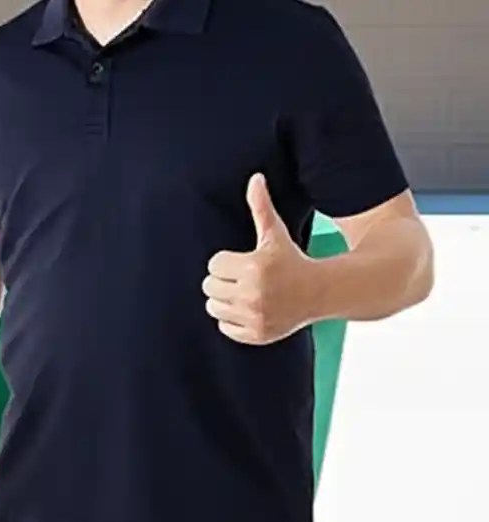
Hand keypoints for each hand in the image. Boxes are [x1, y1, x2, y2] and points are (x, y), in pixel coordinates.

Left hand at [203, 174, 317, 345]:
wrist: (319, 293)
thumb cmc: (291, 260)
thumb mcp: (275, 234)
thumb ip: (261, 207)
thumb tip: (255, 178)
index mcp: (254, 268)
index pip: (213, 265)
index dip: (227, 262)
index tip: (244, 262)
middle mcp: (253, 294)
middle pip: (209, 286)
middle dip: (223, 280)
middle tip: (244, 278)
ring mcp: (254, 317)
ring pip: (213, 307)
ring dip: (223, 300)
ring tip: (245, 293)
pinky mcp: (256, 334)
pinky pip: (224, 326)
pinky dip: (232, 319)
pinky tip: (250, 309)